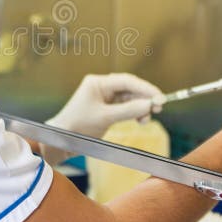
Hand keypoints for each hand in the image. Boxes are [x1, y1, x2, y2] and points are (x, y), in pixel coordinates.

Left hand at [46, 73, 163, 138]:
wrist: (62, 140)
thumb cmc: (78, 126)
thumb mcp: (105, 118)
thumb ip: (128, 110)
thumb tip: (150, 105)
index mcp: (97, 83)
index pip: (126, 81)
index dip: (145, 88)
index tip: (160, 97)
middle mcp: (101, 87)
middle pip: (129, 89)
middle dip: (144, 98)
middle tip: (159, 108)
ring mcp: (103, 98)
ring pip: (129, 99)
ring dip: (140, 107)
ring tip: (146, 119)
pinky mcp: (106, 109)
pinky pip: (124, 108)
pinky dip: (134, 113)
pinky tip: (141, 120)